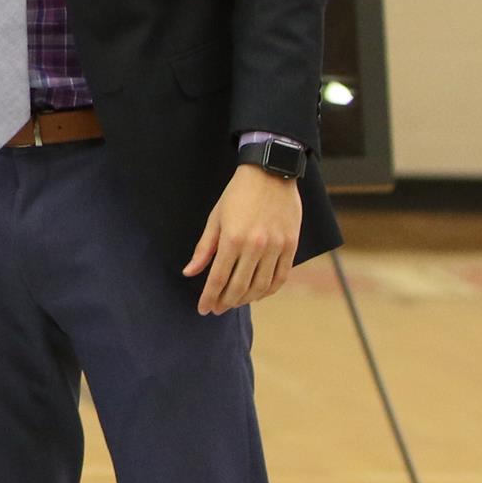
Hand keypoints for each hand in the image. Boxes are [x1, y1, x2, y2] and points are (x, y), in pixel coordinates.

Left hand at [184, 164, 302, 313]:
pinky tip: (258, 294)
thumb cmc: (237, 194)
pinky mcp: (291, 245)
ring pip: (261, 286)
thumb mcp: (215, 219)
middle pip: (239, 287)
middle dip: (225, 302)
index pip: (218, 279)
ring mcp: (276, 247)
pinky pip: (281, 276)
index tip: (203, 309)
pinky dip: (269, 290)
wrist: (271, 173)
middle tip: (217, 309)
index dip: (209, 297)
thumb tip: (190, 272)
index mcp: (233, 239)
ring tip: (235, 303)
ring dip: (246, 299)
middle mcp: (256, 246)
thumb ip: (204, 249)